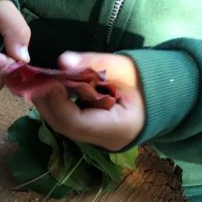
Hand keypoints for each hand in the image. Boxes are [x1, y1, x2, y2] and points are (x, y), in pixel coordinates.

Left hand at [31, 51, 145, 150]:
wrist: (167, 95)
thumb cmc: (150, 81)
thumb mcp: (126, 68)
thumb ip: (95, 64)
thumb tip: (63, 61)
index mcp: (117, 129)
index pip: (75, 122)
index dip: (56, 101)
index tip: (48, 79)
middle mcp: (103, 140)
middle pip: (63, 125)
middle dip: (46, 101)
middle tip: (35, 78)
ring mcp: (96, 139)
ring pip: (62, 124)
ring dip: (48, 101)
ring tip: (40, 80)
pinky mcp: (90, 132)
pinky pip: (67, 119)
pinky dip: (57, 103)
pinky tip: (51, 87)